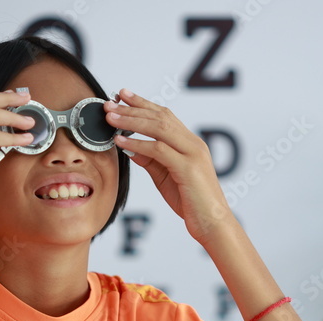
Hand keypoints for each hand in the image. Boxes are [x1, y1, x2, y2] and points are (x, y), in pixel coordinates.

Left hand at [104, 90, 235, 241]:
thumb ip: (151, 160)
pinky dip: (138, 143)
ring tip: (111, 117)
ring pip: (160, 128)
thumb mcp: (165, 177)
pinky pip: (159, 150)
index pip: (165, 116)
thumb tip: (130, 146)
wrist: (213, 223)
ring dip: (132, 120)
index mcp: (190, 144)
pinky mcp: (188, 168)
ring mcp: (193, 154)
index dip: (143, 104)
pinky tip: (121, 141)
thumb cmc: (191, 203)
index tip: (122, 96)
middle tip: (110, 102)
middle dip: (133, 108)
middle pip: (161, 117)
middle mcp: (194, 144)